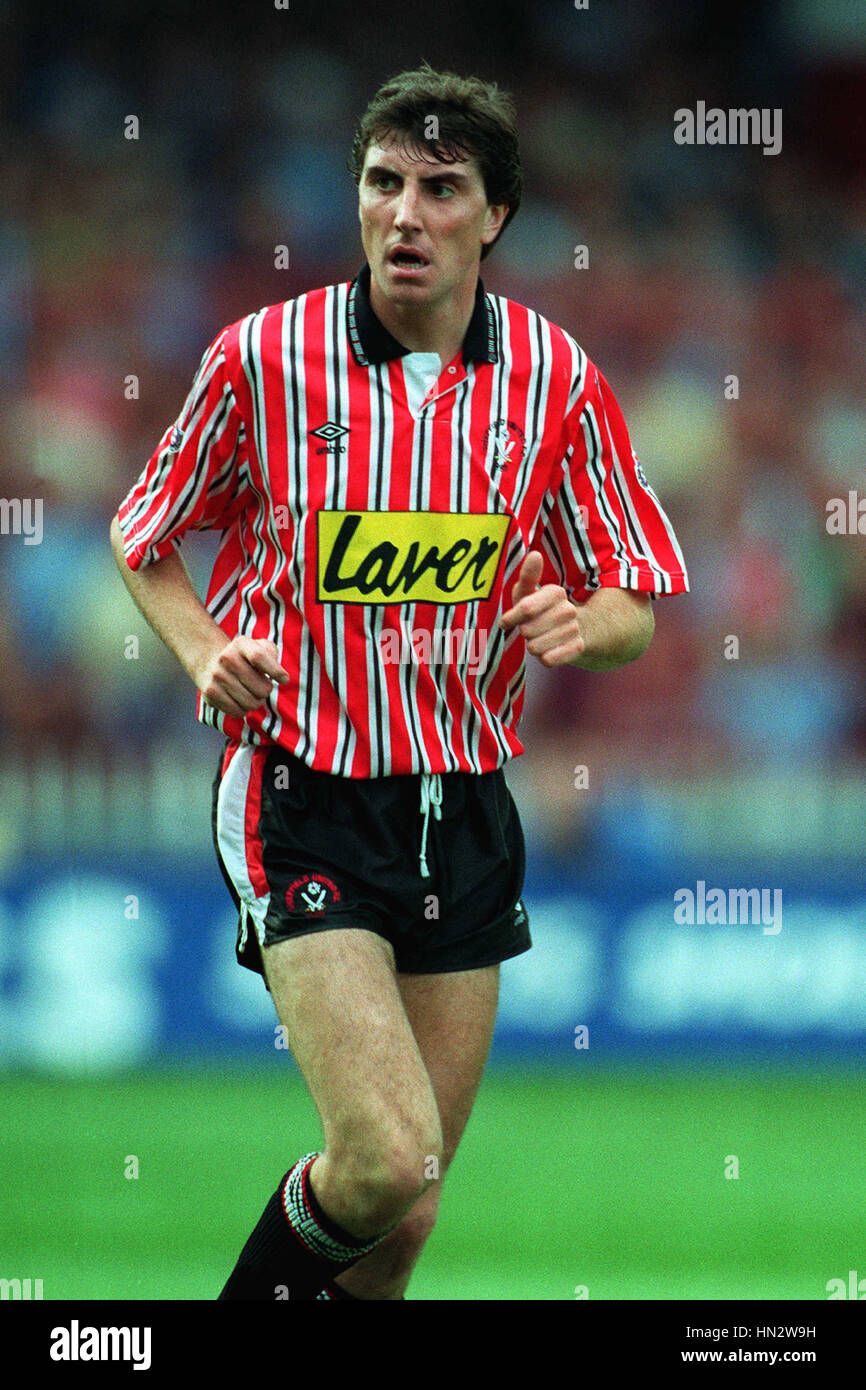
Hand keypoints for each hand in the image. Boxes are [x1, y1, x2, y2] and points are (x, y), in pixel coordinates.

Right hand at [197, 636, 289, 717]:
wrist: (210, 662)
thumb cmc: (245, 658)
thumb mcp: (259, 647)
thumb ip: (273, 656)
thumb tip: (283, 678)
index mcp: (241, 644)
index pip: (259, 657)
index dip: (275, 671)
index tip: (284, 679)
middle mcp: (226, 658)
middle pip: (261, 688)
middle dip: (266, 691)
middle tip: (261, 686)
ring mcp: (217, 676)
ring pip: (251, 703)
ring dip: (256, 702)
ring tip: (251, 694)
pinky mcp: (210, 693)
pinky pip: (237, 712)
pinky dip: (243, 710)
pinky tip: (239, 701)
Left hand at [499, 551, 584, 667]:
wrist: (577, 628)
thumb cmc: (542, 609)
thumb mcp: (531, 592)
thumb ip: (528, 576)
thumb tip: (535, 555)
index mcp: (556, 592)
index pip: (525, 608)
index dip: (511, 618)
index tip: (505, 622)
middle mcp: (568, 610)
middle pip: (527, 631)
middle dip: (524, 632)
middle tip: (532, 628)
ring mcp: (574, 630)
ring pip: (535, 648)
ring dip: (533, 646)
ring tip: (541, 638)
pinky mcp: (577, 649)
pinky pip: (548, 660)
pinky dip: (544, 657)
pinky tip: (549, 650)